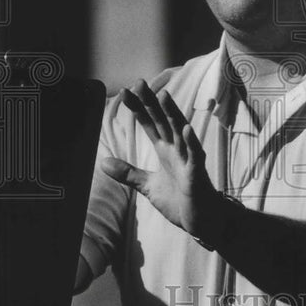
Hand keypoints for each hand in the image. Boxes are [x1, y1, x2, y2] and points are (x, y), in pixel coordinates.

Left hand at [101, 80, 218, 237]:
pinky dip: (192, 142)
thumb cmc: (181, 200)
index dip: (138, 108)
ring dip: (172, 114)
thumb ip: (128, 173)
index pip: (149, 123)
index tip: (125, 91)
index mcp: (166, 150)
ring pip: (180, 132)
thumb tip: (103, 163)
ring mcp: (189, 160)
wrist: (203, 222)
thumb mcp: (148, 186)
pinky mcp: (197, 174)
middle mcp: (177, 150)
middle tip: (139, 83)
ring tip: (163, 96)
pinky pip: (195, 156)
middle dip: (151, 102)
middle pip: (163, 121)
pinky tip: (187, 129)